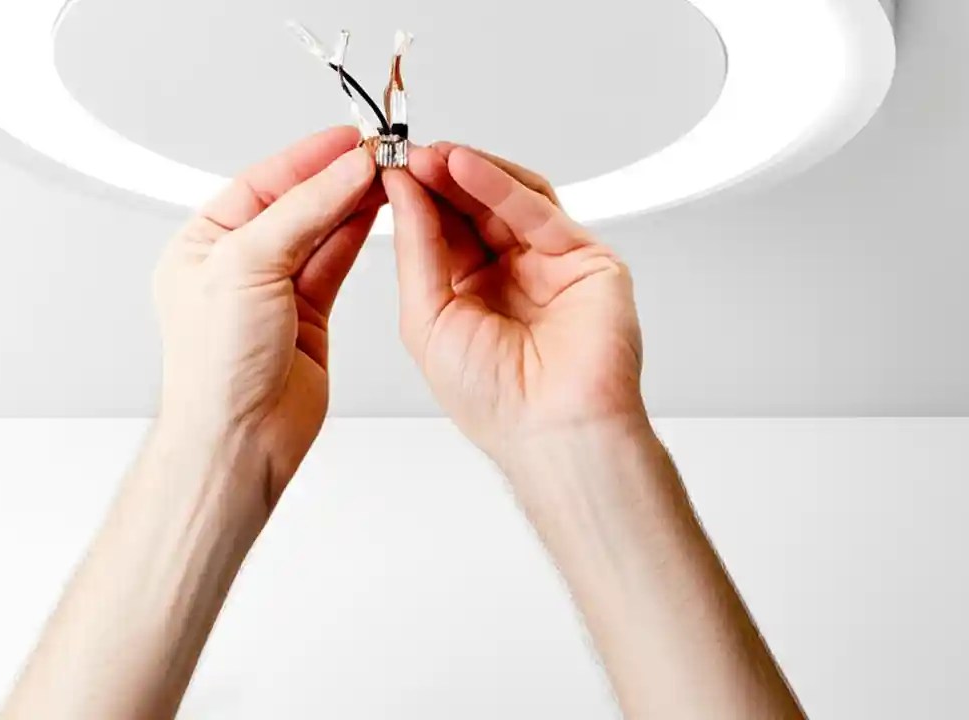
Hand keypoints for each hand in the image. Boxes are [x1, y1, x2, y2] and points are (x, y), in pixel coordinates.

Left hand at [153, 127, 379, 506]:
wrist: (239, 437)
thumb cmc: (214, 368)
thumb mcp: (247, 266)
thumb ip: (302, 212)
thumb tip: (342, 171)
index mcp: (202, 245)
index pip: (262, 184)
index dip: (307, 159)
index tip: (349, 141)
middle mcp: (237, 265)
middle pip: (295, 204)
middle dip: (335, 178)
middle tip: (378, 156)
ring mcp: (274, 291)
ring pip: (320, 232)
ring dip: (352, 204)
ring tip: (387, 177)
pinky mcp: (309, 317)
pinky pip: (335, 264)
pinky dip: (357, 237)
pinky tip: (376, 213)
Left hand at [384, 143, 644, 459]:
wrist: (550, 432)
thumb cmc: (493, 401)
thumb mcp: (424, 317)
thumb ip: (416, 248)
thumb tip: (402, 192)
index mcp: (466, 293)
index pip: (438, 229)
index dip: (413, 197)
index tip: (383, 168)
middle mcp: (508, 275)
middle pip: (471, 207)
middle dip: (436, 178)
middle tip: (404, 153)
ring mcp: (548, 264)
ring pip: (506, 200)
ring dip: (466, 173)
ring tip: (431, 156)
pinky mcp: (585, 258)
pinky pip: (539, 211)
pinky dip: (500, 186)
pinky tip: (465, 168)